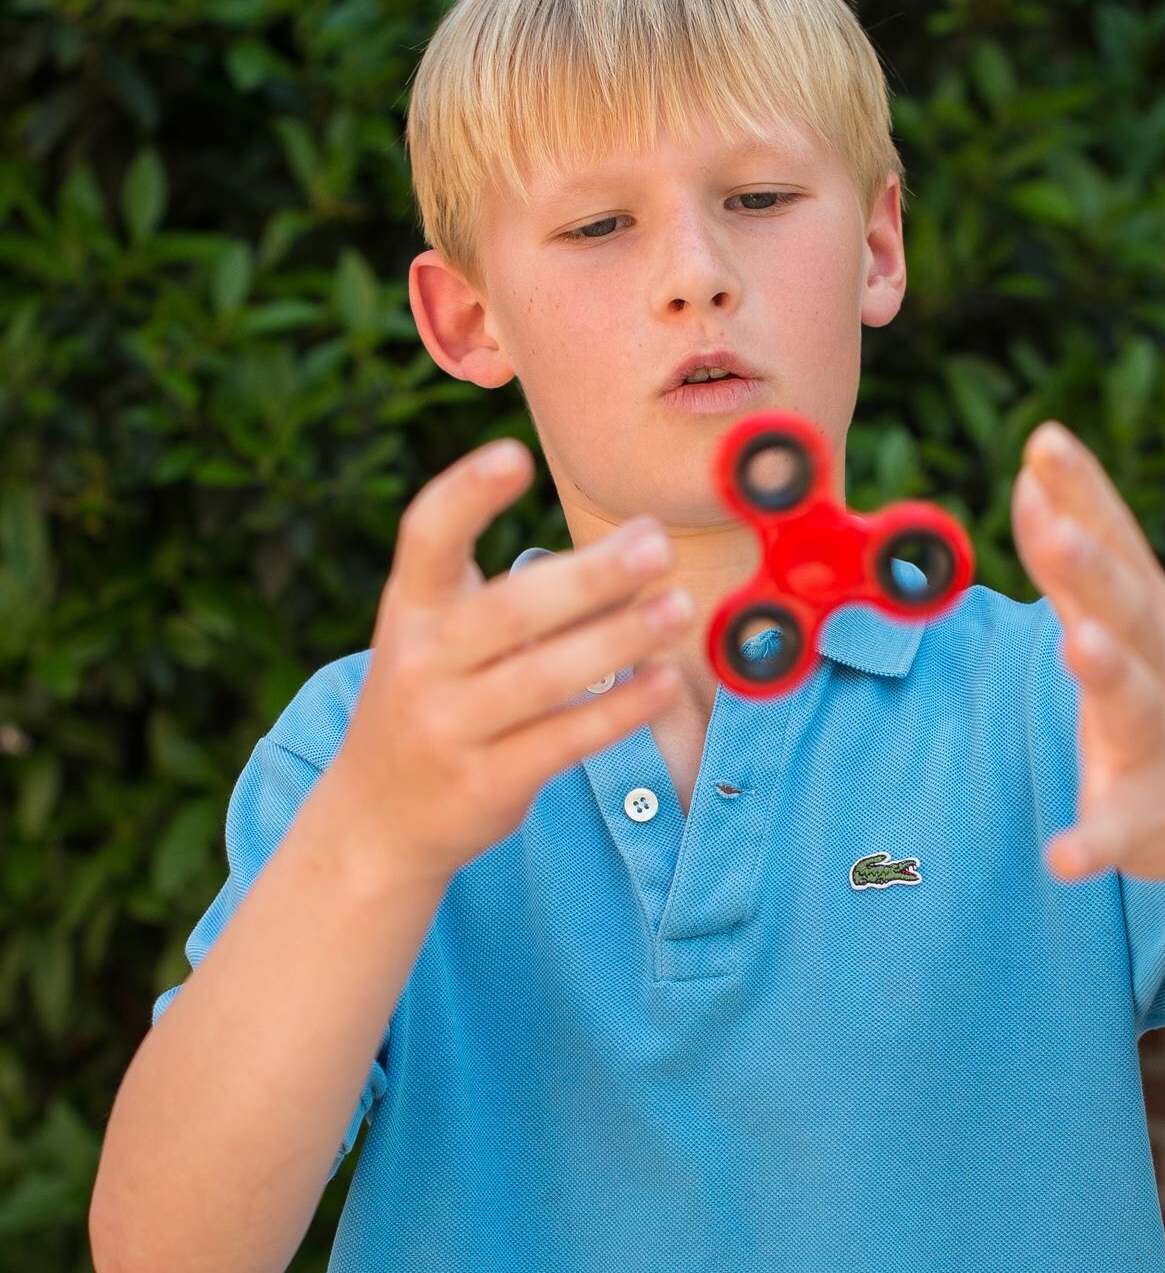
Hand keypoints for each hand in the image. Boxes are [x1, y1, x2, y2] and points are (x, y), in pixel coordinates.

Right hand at [327, 440, 693, 888]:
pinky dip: (619, 709)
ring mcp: (449, 727)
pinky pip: (564, 740)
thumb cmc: (432, 699)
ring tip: (679, 608)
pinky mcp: (485, 782)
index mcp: (410, 607)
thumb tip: (630, 547)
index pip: (426, 537)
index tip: (515, 456)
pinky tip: (663, 682)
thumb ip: (502, 592)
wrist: (376, 815)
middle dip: (591, 576)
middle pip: (510, 610)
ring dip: (621, 639)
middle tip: (656, 543)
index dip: (466, 495)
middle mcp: (420, 662)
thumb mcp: (432, 633)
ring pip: (545, 677)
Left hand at [1009, 420, 1164, 894]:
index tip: (1045, 440)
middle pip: (1125, 610)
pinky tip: (1064, 857)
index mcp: (1147, 616)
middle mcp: (1158, 668)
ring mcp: (1159, 741)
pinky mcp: (1149, 817)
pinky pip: (1119, 830)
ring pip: (1132, 704)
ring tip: (1079, 645)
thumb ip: (1081, 548)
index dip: (1082, 491)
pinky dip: (1093, 842)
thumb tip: (1034, 470)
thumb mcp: (1136, 613)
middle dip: (1092, 569)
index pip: (1112, 540)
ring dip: (1107, 674)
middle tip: (1058, 531)